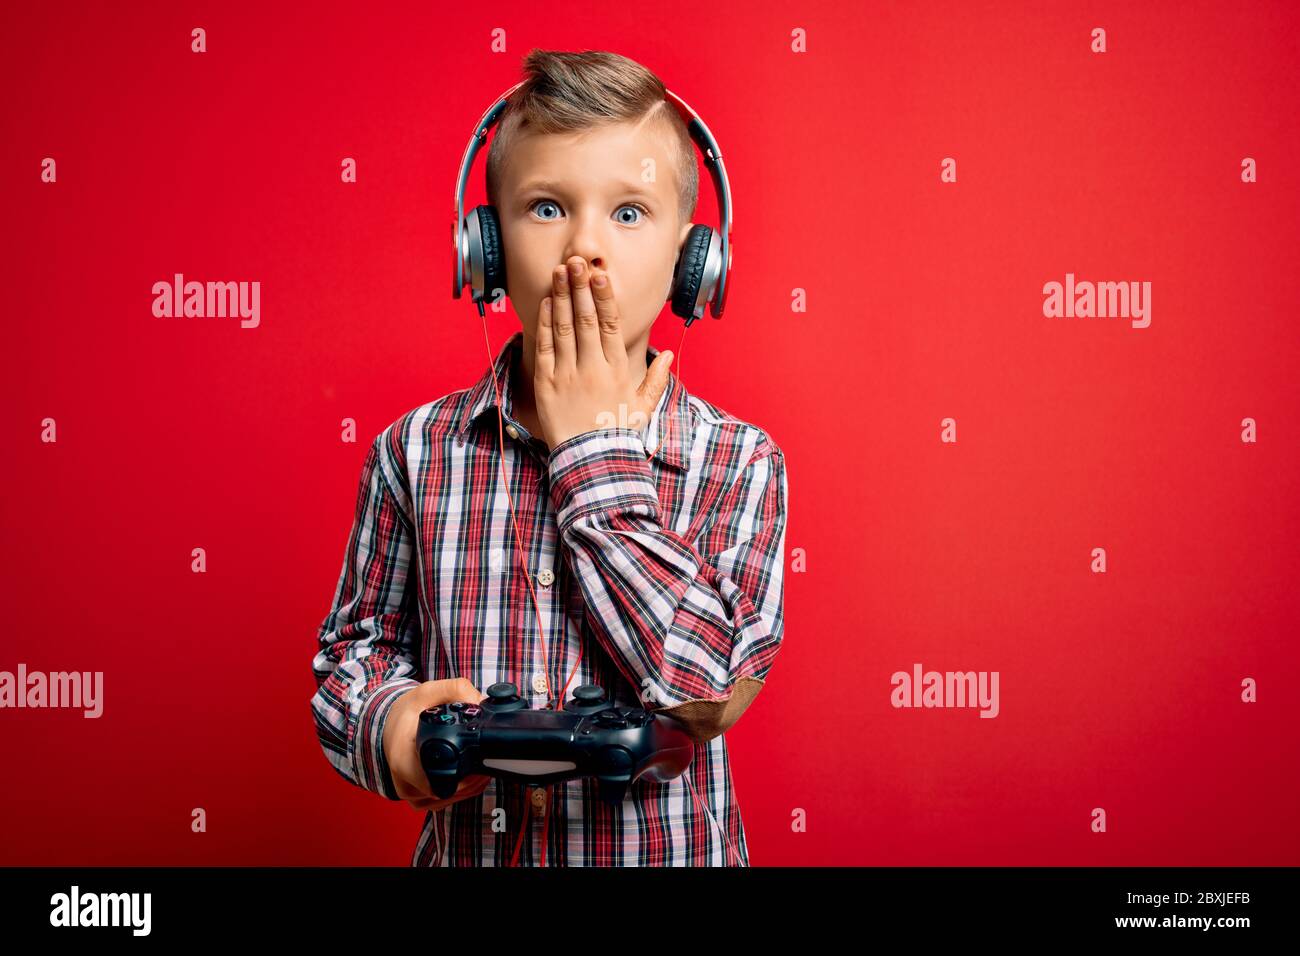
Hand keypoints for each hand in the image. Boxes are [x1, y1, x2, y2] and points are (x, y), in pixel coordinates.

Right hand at [382, 677, 491, 812]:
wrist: (389, 726)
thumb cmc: (406, 712)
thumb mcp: (427, 691)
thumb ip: (455, 689)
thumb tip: (479, 702)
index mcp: (403, 762)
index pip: (439, 783)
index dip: (466, 774)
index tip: (476, 758)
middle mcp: (405, 784)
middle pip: (452, 792)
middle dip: (473, 776)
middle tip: (482, 757)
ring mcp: (412, 796)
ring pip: (453, 800)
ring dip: (471, 784)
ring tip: (476, 762)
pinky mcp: (420, 801)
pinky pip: (448, 802)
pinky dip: (463, 789)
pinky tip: (468, 773)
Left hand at [535, 256, 674, 449]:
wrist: (589, 461)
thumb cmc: (616, 434)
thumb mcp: (642, 408)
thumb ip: (655, 379)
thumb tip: (669, 355)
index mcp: (617, 370)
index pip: (611, 324)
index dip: (605, 296)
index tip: (600, 274)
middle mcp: (593, 368)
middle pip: (587, 318)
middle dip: (581, 287)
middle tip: (578, 261)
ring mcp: (568, 374)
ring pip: (564, 327)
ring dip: (561, 296)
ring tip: (560, 272)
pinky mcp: (547, 383)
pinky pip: (544, 347)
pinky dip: (544, 323)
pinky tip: (545, 303)